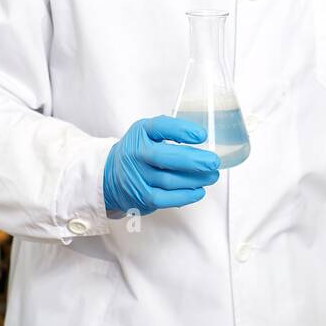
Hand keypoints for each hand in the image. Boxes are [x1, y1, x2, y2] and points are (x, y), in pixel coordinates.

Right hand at [103, 116, 220, 215]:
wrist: (111, 175)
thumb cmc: (139, 151)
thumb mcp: (149, 132)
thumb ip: (172, 130)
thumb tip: (203, 139)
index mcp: (141, 132)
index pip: (160, 127)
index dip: (182, 130)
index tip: (202, 135)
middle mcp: (136, 153)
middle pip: (164, 157)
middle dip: (193, 160)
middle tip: (213, 162)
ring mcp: (137, 176)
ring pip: (169, 180)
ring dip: (195, 179)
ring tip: (212, 176)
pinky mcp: (141, 197)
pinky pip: (166, 198)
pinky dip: (185, 196)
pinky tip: (199, 191)